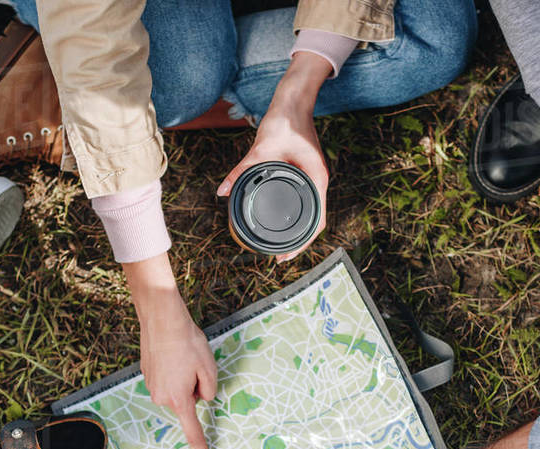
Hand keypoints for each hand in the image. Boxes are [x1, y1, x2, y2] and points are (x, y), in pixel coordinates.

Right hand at [139, 300, 217, 448]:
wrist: (162, 319)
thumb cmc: (187, 342)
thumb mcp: (210, 368)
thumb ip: (210, 391)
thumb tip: (202, 397)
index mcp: (180, 400)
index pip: (194, 434)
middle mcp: (162, 398)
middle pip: (188, 402)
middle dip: (195, 388)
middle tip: (195, 364)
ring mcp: (152, 387)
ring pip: (178, 390)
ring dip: (184, 377)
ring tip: (182, 356)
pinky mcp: (147, 375)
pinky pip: (168, 379)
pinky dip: (173, 370)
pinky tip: (172, 353)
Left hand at [216, 51, 331, 261]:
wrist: (294, 100)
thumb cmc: (284, 120)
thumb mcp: (260, 148)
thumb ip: (240, 170)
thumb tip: (221, 191)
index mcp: (316, 178)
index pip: (317, 221)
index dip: (304, 243)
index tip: (287, 256)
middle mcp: (318, 180)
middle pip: (316, 222)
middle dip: (301, 243)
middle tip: (280, 258)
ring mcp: (313, 178)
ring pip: (312, 212)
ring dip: (301, 231)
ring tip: (284, 247)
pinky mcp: (306, 173)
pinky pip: (307, 201)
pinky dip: (299, 215)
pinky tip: (286, 222)